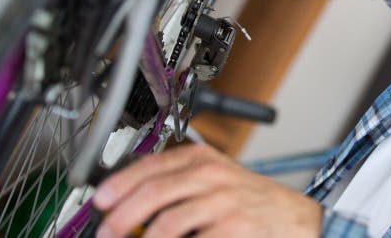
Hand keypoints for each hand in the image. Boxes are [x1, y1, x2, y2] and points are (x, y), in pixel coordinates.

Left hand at [93, 144, 321, 237]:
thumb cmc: (247, 200)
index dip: (119, 184)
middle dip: (121, 218)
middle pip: (152, 192)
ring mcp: (223, 201)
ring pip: (166, 222)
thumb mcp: (213, 179)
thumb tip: (128, 202)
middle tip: (105, 232)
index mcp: (201, 159)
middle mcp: (211, 175)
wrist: (291, 217)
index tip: (99, 201)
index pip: (151, 165)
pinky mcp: (233, 227)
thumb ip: (176, 184)